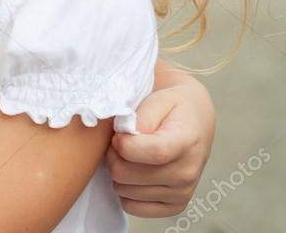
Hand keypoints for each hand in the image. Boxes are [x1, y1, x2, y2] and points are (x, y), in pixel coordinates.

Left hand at [107, 79, 214, 217]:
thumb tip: (124, 139)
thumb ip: (140, 118)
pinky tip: (131, 172)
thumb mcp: (157, 101)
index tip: (116, 134)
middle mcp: (187, 172)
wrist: (194, 122)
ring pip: (125, 191)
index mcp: (186, 142)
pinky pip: (133, 207)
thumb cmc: (170, 108)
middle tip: (117, 142)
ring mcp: (182, 193)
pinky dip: (125, 191)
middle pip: (129, 174)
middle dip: (113, 155)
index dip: (123, 144)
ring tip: (127, 155)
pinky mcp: (174, 206)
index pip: (151, 153)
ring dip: (118, 171)